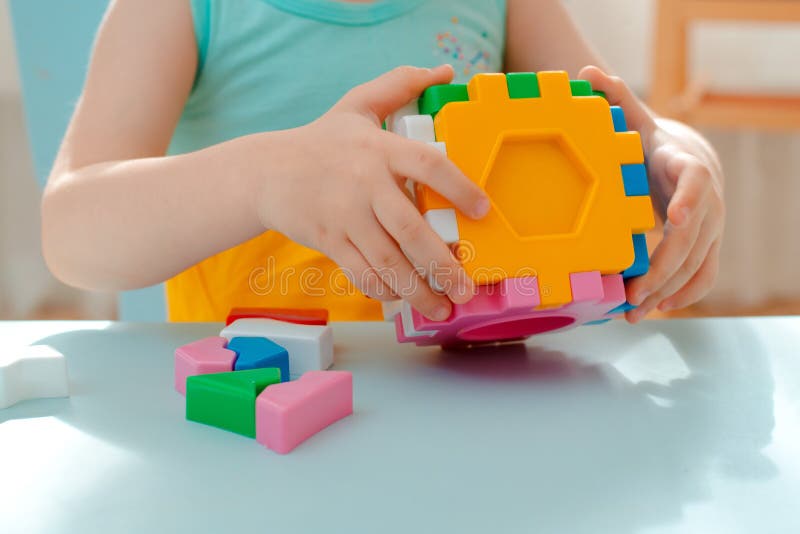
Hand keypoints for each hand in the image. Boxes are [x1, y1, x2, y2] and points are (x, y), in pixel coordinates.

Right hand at [255, 65, 489, 320]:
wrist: (266, 171)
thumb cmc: (322, 140)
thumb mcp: (358, 105)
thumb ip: (400, 84)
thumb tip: (444, 71)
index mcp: (379, 149)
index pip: (427, 166)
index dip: (459, 187)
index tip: (483, 211)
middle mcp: (365, 184)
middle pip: (410, 229)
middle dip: (443, 263)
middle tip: (467, 288)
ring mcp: (345, 217)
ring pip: (387, 261)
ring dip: (418, 290)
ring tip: (442, 308)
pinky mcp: (330, 241)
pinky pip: (361, 273)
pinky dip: (384, 290)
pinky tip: (402, 298)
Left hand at [579, 66, 724, 321]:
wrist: (685, 160)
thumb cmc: (652, 144)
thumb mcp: (635, 120)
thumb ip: (614, 100)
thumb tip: (585, 71)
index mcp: (687, 166)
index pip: (696, 182)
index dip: (688, 199)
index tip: (673, 220)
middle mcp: (708, 200)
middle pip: (693, 238)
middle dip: (663, 268)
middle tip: (631, 293)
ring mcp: (712, 227)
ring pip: (698, 265)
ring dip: (667, 291)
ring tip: (632, 312)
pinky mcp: (709, 247)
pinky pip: (705, 276)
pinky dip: (683, 296)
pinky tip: (654, 310)